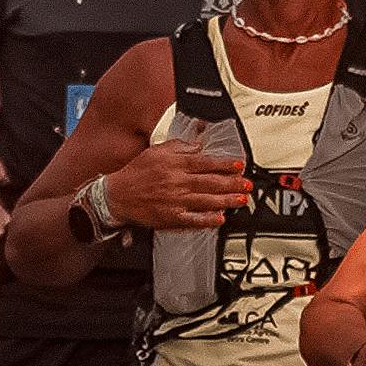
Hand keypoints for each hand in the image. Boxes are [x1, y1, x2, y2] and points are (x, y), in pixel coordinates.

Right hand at [101, 141, 252, 231]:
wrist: (118, 195)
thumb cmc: (137, 172)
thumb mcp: (156, 151)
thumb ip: (178, 147)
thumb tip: (198, 145)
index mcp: (175, 165)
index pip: (205, 163)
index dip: (224, 164)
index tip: (239, 165)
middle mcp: (177, 182)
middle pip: (210, 182)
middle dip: (232, 183)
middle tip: (247, 184)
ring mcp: (175, 202)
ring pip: (206, 201)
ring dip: (226, 200)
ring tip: (241, 200)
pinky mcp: (171, 217)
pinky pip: (193, 219)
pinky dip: (207, 220)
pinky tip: (220, 219)